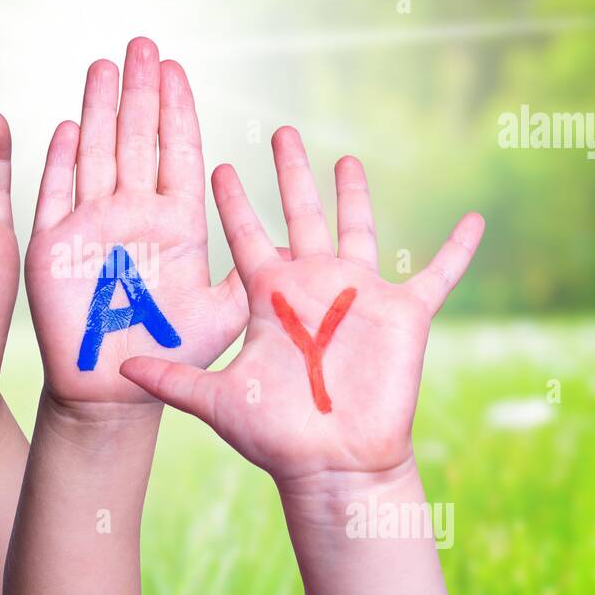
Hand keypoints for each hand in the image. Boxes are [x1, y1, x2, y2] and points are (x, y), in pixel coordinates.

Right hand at [25, 38, 245, 407]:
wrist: (114, 390)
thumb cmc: (172, 349)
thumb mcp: (225, 313)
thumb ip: (250, 278)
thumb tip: (293, 244)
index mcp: (176, 221)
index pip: (177, 151)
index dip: (176, 109)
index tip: (177, 67)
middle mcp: (134, 214)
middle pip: (137, 139)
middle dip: (140, 92)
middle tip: (143, 44)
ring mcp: (93, 225)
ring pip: (97, 154)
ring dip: (100, 110)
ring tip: (105, 65)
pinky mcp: (55, 246)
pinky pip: (57, 194)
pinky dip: (62, 162)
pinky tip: (69, 125)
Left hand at [121, 127, 483, 481]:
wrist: (332, 464)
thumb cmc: (275, 436)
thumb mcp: (216, 400)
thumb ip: (171, 380)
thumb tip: (119, 370)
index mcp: (269, 297)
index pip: (247, 236)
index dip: (234, 203)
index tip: (218, 166)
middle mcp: (312, 285)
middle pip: (301, 214)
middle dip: (291, 174)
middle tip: (281, 130)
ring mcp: (359, 294)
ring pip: (358, 228)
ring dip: (355, 193)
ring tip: (347, 156)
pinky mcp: (404, 313)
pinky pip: (439, 274)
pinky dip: (459, 250)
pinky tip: (476, 219)